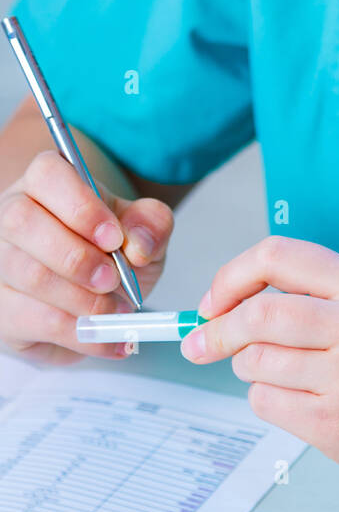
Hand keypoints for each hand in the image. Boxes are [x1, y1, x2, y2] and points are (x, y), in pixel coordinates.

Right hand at [0, 150, 173, 363]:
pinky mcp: (2, 308)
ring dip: (82, 299)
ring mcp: (1, 262)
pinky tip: (109, 336)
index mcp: (48, 183)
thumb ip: (150, 226)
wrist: (100, 297)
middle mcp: (14, 215)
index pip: (47, 174)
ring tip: (118, 310)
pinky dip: (80, 332)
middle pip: (23, 223)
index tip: (114, 237)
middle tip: (114, 279)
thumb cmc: (113, 253)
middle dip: (76, 257)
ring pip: (28, 274)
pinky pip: (33, 319)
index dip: (80, 206)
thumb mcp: (142, 232)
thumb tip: (139, 244)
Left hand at [180, 236, 338, 494]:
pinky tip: (304, 404)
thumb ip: (317, 296)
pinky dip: (269, 402)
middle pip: (256, 314)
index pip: (277, 256)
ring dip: (251, 370)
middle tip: (201, 343)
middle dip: (215, 330)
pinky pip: (267, 403)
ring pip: (255, 363)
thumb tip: (230, 302)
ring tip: (287, 377)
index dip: (230, 277)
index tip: (213, 301)